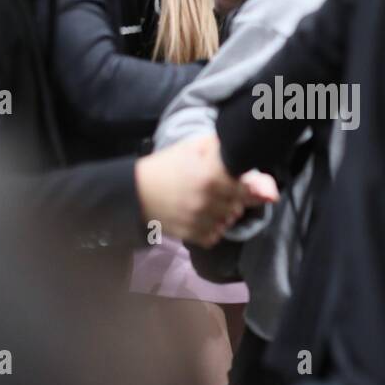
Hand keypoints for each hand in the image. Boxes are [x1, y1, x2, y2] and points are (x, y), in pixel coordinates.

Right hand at [134, 135, 273, 247]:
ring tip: (211, 205)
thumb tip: (246, 152)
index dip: (248, 187)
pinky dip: (212, 230)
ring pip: (228, 223)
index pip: (247, 188)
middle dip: (234, 200)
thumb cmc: (167, 165)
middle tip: (221, 193)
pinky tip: (203, 219)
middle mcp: (208, 199)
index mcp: (211, 175)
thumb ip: (220, 147)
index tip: (241, 184)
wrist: (136, 191)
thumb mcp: (193, 147)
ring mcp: (199, 219)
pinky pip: (214, 237)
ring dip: (224, 216)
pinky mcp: (190, 234)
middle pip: (239, 207)